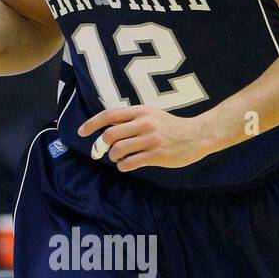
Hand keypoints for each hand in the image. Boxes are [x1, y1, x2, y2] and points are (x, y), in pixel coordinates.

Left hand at [77, 105, 214, 171]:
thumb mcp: (151, 115)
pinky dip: (123, 166)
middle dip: (100, 146)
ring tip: (118, 158)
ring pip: (118, 150)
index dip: (92, 123)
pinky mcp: (156, 155)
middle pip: (110, 134)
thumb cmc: (171, 126)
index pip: (109, 115)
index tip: (81, 132)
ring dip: (113, 157)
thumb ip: (131, 119)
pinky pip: (130, 163)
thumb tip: (106, 127)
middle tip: (101, 152)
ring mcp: (150, 139)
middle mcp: (144, 123)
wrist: (197, 135)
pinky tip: (126, 165)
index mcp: (140, 111)